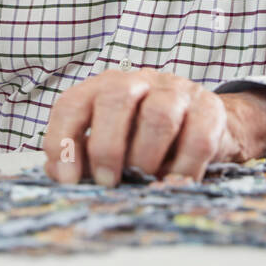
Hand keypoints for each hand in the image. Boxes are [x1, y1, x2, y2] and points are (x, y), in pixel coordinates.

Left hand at [42, 70, 265, 185]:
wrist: (206, 125)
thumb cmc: (145, 138)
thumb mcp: (109, 145)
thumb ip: (81, 155)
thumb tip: (56, 172)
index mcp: (103, 87)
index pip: (73, 103)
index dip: (63, 140)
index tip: (67, 180)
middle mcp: (138, 81)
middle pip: (116, 98)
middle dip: (107, 146)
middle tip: (107, 182)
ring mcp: (176, 91)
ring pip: (158, 115)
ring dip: (146, 156)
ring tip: (143, 183)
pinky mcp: (210, 109)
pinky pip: (198, 138)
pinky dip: (183, 168)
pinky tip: (173, 185)